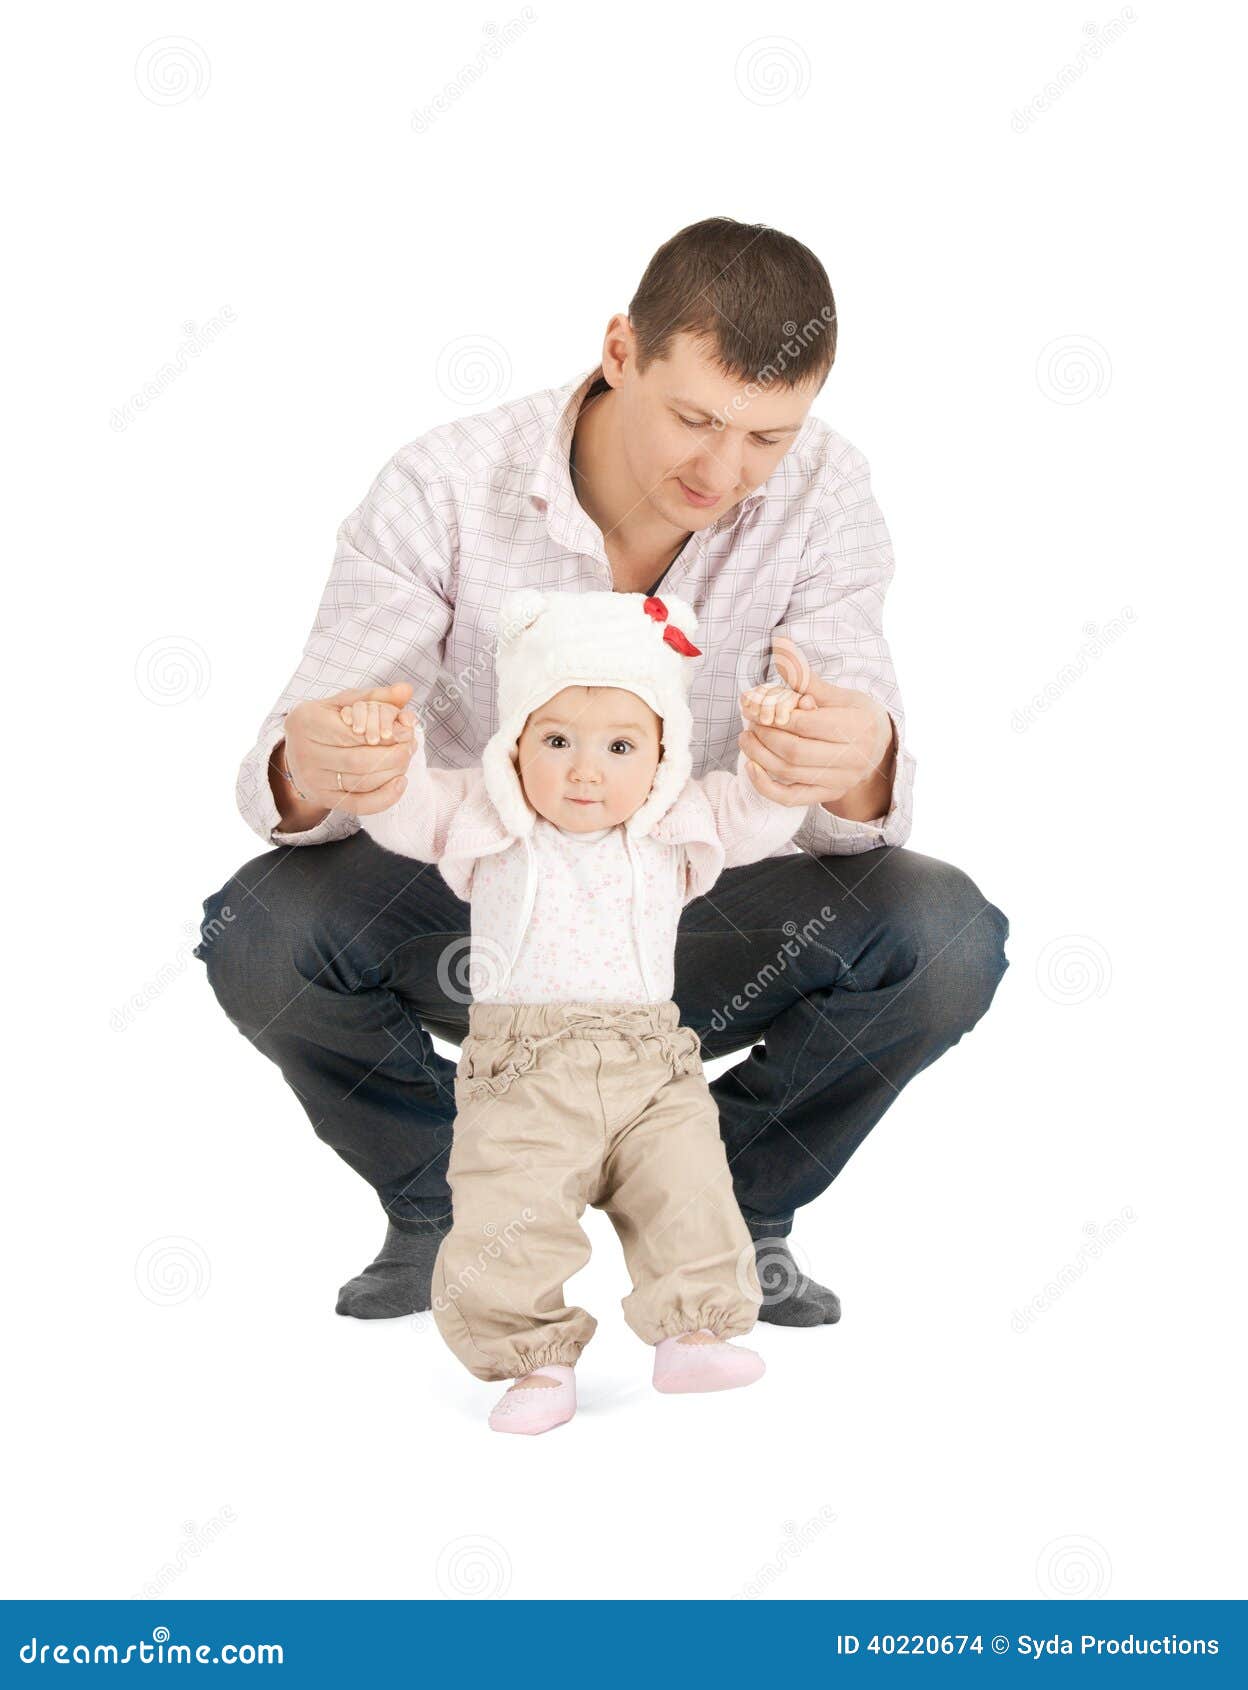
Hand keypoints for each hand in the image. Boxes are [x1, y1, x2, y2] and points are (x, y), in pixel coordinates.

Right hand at [282, 682, 418, 816]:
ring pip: (362, 782)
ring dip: (392, 772)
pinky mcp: (323, 799)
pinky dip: (385, 797)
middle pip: (359, 760)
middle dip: (392, 754)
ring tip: (406, 758)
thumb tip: (406, 690)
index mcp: (307, 721)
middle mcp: (304, 753)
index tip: (406, 730)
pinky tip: (400, 782)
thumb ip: (376, 695)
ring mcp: (312, 780)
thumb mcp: (345, 702)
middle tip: (410, 746)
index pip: (354, 733)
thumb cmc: (326, 721)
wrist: (298, 750)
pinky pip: (359, 805)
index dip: (385, 734)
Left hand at [737, 638, 894, 807]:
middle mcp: (851, 757)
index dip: (774, 714)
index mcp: (855, 726)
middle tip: (748, 721)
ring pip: (789, 772)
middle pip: (795, 750)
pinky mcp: (827, 795)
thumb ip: (805, 676)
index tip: (752, 704)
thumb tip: (779, 643)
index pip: (806, 723)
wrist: (879, 749)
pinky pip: (791, 798)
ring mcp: (839, 780)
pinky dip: (766, 786)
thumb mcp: (838, 693)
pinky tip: (751, 768)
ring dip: (759, 755)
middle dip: (764, 735)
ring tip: (745, 739)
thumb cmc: (855, 716)